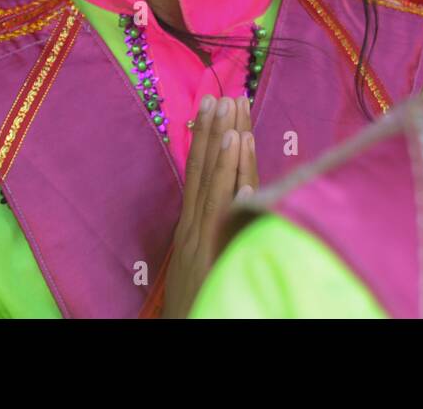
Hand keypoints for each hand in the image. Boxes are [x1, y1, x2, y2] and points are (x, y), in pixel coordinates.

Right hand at [161, 95, 258, 317]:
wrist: (180, 326)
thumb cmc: (193, 295)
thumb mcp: (196, 255)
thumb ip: (209, 224)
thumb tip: (228, 193)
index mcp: (191, 222)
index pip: (200, 170)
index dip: (207, 137)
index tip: (215, 104)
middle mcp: (194, 224)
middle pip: (205, 169)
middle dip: (215, 132)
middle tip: (224, 95)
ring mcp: (201, 238)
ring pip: (214, 186)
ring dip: (224, 150)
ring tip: (233, 118)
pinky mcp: (211, 255)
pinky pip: (223, 218)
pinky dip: (231, 191)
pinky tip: (242, 171)